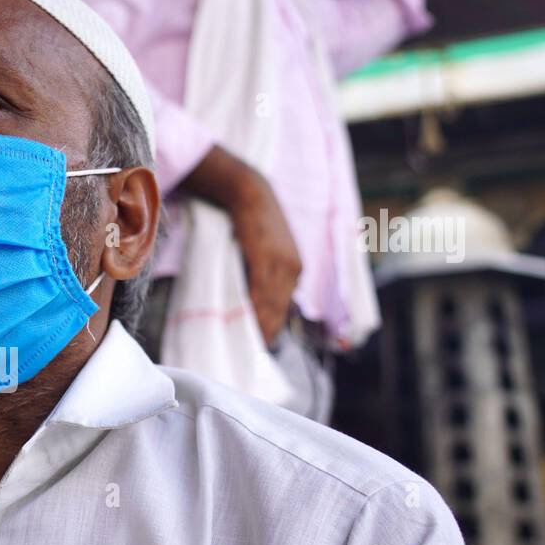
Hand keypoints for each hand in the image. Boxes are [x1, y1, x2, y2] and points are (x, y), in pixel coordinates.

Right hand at [230, 175, 301, 346]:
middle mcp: (293, 268)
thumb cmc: (253, 221)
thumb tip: (255, 297)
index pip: (285, 305)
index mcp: (295, 267)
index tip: (264, 342)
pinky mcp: (266, 258)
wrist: (250, 193)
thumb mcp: (266, 248)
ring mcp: (281, 263)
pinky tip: (248, 322)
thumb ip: (265, 272)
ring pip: (271, 304)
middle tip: (255, 351)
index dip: (275, 326)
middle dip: (269, 331)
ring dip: (261, 326)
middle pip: (280, 309)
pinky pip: (261, 291)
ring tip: (249, 343)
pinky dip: (255, 310)